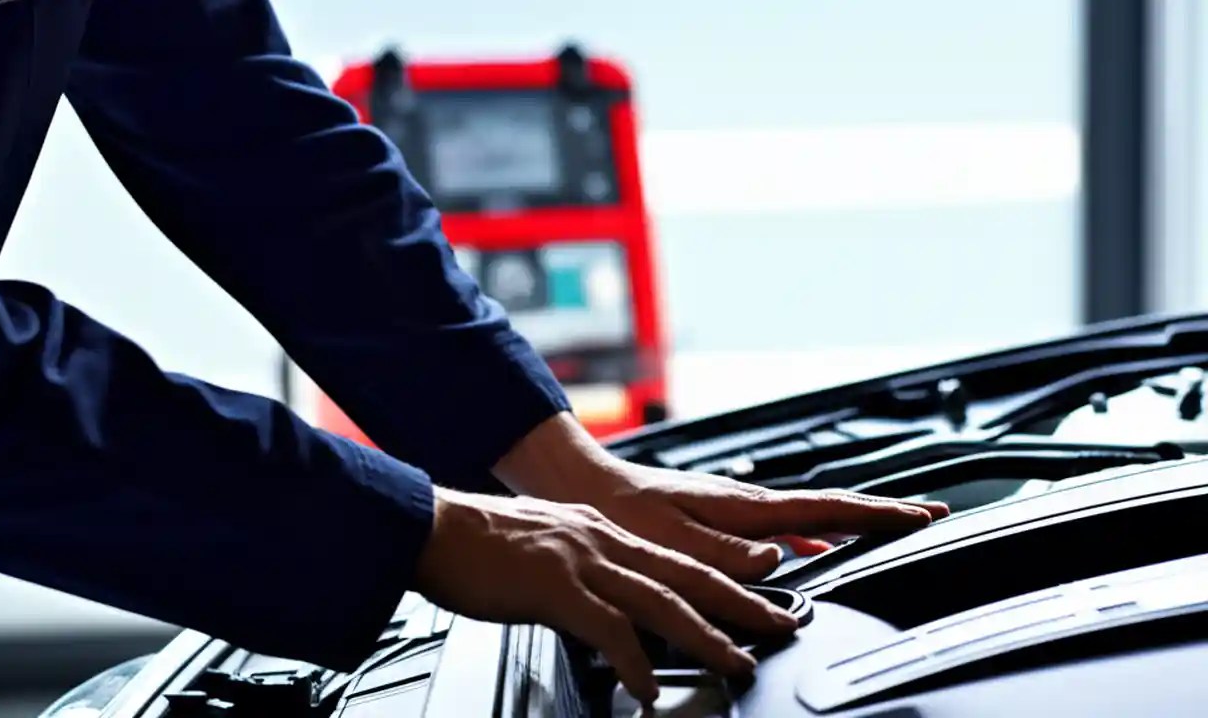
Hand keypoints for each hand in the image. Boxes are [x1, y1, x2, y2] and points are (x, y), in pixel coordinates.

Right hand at [413, 487, 800, 704]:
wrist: (432, 526)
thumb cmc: (478, 543)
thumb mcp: (546, 548)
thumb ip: (582, 573)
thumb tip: (605, 606)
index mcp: (601, 533)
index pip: (675, 559)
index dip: (721, 580)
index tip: (755, 598)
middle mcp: (601, 541)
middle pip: (685, 574)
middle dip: (737, 603)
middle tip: (779, 624)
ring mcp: (581, 561)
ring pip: (660, 599)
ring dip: (705, 635)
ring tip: (736, 662)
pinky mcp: (554, 586)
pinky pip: (607, 628)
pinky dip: (633, 660)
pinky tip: (649, 687)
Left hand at [494, 413, 949, 581]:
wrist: (580, 486)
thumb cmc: (617, 509)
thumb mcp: (668, 537)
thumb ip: (724, 553)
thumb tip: (777, 560)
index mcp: (741, 506)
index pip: (825, 509)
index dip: (877, 514)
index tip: (921, 514)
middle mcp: (744, 502)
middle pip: (829, 508)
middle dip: (880, 513)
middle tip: (928, 516)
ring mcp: (734, 508)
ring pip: (808, 517)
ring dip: (850, 523)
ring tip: (887, 530)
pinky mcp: (718, 516)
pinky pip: (781, 527)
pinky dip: (811, 535)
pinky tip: (813, 551)